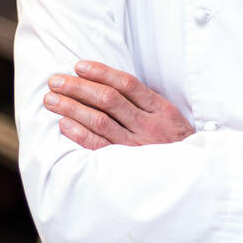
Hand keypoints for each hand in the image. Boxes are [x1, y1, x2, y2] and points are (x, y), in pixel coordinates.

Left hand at [43, 60, 194, 149]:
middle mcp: (148, 125)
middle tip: (55, 81)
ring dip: (72, 108)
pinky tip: (64, 124)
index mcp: (160, 109)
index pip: (127, 84)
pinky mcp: (126, 164)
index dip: (101, 72)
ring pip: (100, 121)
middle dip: (78, 88)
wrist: (192, 176)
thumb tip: (109, 83)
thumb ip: (145, 101)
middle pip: (109, 100)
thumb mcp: (170, 116)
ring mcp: (137, 146)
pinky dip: (80, 134)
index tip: (79, 66)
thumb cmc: (175, 143)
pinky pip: (99, 147)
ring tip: (51, 100)